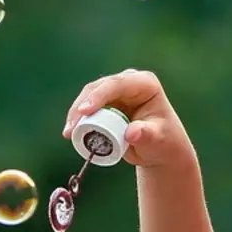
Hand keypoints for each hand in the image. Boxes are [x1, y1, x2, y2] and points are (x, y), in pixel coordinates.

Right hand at [62, 69, 194, 168]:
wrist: (158, 149)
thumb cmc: (163, 141)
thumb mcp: (158, 140)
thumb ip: (147, 135)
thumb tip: (131, 133)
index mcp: (145, 84)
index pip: (118, 84)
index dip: (99, 95)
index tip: (85, 111)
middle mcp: (128, 82)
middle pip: (98, 88)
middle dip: (82, 106)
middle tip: (71, 128)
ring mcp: (114, 91)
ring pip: (87, 96)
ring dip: (76, 114)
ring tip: (69, 134)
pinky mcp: (104, 103)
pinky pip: (86, 108)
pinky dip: (77, 120)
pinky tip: (70, 133)